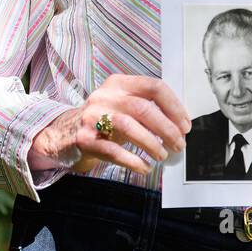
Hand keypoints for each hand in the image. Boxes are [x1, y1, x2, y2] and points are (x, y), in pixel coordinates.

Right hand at [29, 75, 191, 175]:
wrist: (65, 133)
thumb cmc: (104, 120)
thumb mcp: (123, 106)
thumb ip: (147, 108)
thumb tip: (181, 125)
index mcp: (119, 83)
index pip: (154, 87)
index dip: (174, 107)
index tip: (186, 126)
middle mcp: (104, 96)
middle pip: (143, 108)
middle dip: (167, 129)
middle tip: (179, 145)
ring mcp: (92, 116)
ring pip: (128, 127)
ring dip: (151, 143)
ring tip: (163, 155)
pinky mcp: (84, 138)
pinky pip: (112, 150)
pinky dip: (133, 160)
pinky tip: (144, 167)